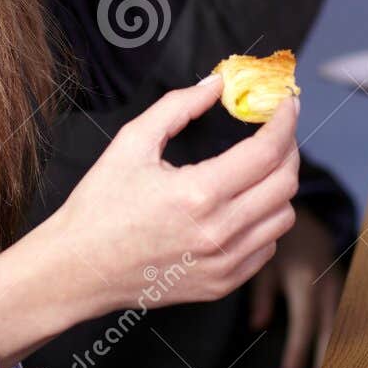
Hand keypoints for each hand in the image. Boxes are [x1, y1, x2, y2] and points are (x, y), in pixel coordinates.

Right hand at [0, 75, 298, 367]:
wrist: (79, 269)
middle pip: (285, 183)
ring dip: (279, 187)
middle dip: (288, 148)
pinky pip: (266, 247)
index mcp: (198, 193)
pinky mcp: (221, 284)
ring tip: (258, 169)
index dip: (285, 121)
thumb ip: (178, 106)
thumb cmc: (100, 205)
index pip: (267, 151)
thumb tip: (215, 84)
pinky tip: (243, 206)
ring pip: (283, 217)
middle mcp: (218, 232)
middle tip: (275, 131)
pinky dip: (265, 222)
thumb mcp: (132, 142)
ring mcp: (223, 263)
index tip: (287, 104)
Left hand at [248, 208, 344, 367]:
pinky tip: (334, 359)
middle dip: (324, 360)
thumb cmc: (279, 242)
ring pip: (340, 327)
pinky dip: (339, 339)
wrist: (307, 218)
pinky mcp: (341, 289)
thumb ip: (261, 294)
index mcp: (305, 280)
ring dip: (334, 351)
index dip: (297, 352)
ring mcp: (338, 288)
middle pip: (330, 332)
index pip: (304, 324)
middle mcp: (327, 286)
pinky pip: (342, 318)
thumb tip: (257, 325)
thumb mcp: (264, 262)